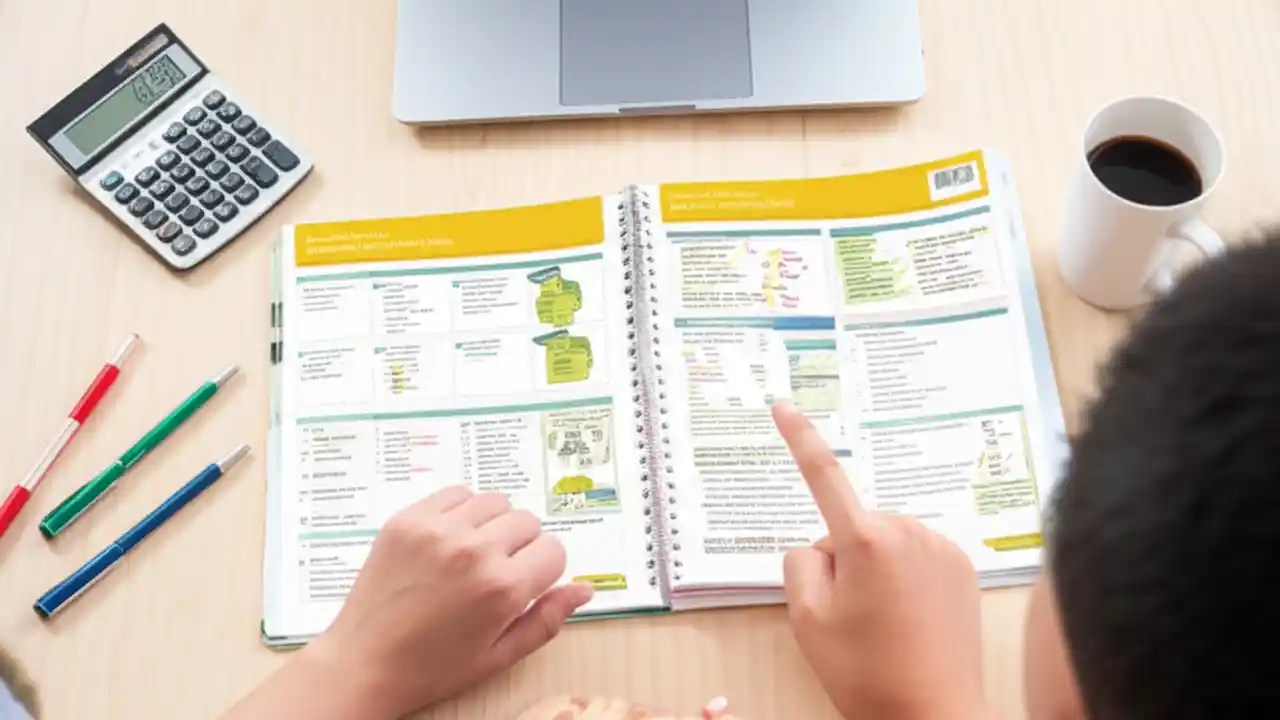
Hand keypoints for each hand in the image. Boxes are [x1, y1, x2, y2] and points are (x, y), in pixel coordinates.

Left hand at [226, 486, 592, 718]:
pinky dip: (461, 511)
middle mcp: (474, 551)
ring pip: (495, 501)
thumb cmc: (432, 667)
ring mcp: (438, 530)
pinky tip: (449, 540)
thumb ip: (547, 619)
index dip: (543, 569)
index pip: (553, 550)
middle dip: (521, 546)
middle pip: (527, 522)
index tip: (524, 583)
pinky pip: (456, 493)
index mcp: (503, 588)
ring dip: (493, 524)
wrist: (363, 663)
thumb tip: (584, 588)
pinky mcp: (408, 519)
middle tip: (495, 573)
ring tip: (471, 555)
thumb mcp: (500, 655)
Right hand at [773, 402, 993, 719]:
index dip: (799, 437)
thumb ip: (800, 565)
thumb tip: (823, 548)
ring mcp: (940, 547)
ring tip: (883, 625)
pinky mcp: (962, 567)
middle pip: (851, 527)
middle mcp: (908, 531)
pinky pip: (914, 556)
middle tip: (850, 616)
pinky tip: (910, 619)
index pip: (822, 475)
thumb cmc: (867, 674)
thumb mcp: (807, 620)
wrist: (934, 715)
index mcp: (866, 540)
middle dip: (842, 559)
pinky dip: (904, 579)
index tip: (784, 406)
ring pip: (883, 543)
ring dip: (874, 569)